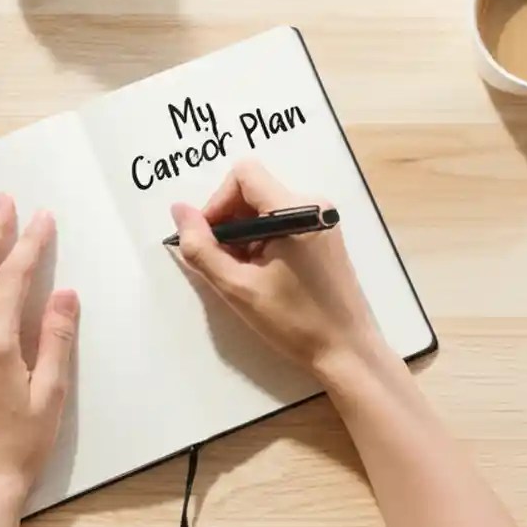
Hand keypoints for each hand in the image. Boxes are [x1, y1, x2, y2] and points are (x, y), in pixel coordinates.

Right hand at [170, 160, 386, 379]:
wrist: (347, 352)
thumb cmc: (294, 321)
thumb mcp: (238, 288)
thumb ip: (202, 248)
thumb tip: (179, 211)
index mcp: (296, 211)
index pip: (244, 175)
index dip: (217, 202)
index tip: (209, 241)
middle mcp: (313, 206)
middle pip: (253, 191)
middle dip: (228, 222)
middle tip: (222, 264)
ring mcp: (322, 221)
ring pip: (265, 209)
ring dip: (244, 236)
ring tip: (243, 275)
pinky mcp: (325, 237)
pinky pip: (283, 224)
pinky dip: (262, 242)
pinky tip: (262, 275)